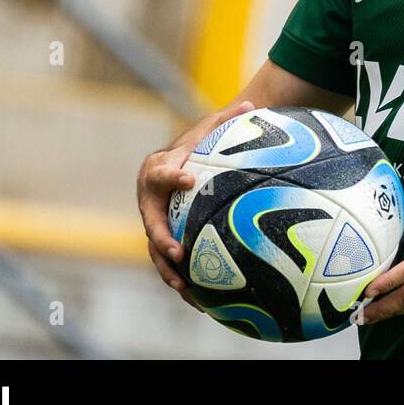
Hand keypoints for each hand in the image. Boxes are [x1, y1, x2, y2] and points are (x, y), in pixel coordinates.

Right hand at [137, 99, 254, 310]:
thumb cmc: (199, 145)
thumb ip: (227, 119)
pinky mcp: (164, 239)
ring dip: (168, 268)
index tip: (189, 177)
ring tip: (184, 285)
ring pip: (156, 249)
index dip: (173, 175)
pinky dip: (180, 278)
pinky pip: (169, 262)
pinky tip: (200, 300)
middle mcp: (150, 200)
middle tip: (178, 249)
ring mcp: (154, 222)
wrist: (182, 165)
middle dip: (161, 237)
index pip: (161, 172)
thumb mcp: (211, 129)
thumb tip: (253, 104)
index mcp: (158, 169)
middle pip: (151, 221)